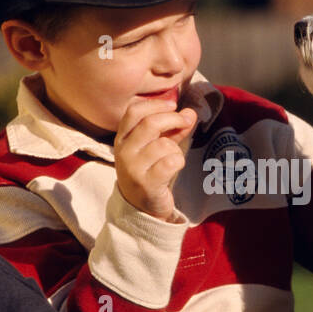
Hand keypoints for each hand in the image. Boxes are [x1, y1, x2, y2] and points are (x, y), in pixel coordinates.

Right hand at [113, 99, 197, 220]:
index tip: (173, 105)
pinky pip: (171, 162)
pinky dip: (178, 161)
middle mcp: (124, 151)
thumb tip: (190, 113)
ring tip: (173, 157)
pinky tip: (174, 167)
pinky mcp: (147, 183)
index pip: (134, 111)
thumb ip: (172, 129)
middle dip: (173, 118)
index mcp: (122, 138)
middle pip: (150, 123)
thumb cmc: (150, 170)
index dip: (156, 104)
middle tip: (186, 120)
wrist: (141, 207)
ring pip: (163, 144)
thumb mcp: (157, 146)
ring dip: (175, 148)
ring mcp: (133, 168)